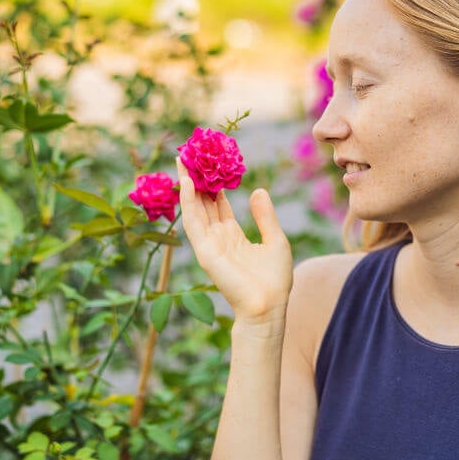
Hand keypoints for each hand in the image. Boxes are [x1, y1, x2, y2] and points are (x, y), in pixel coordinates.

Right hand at [176, 158, 292, 328]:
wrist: (269, 306)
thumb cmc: (275, 280)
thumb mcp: (275, 239)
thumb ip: (264, 216)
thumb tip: (258, 190)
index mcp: (232, 235)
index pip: (217, 204)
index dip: (213, 184)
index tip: (211, 162)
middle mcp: (217, 237)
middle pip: (203, 202)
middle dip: (197, 179)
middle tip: (192, 154)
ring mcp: (209, 244)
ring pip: (194, 209)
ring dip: (188, 185)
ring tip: (183, 160)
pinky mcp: (205, 251)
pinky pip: (193, 222)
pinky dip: (189, 202)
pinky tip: (188, 182)